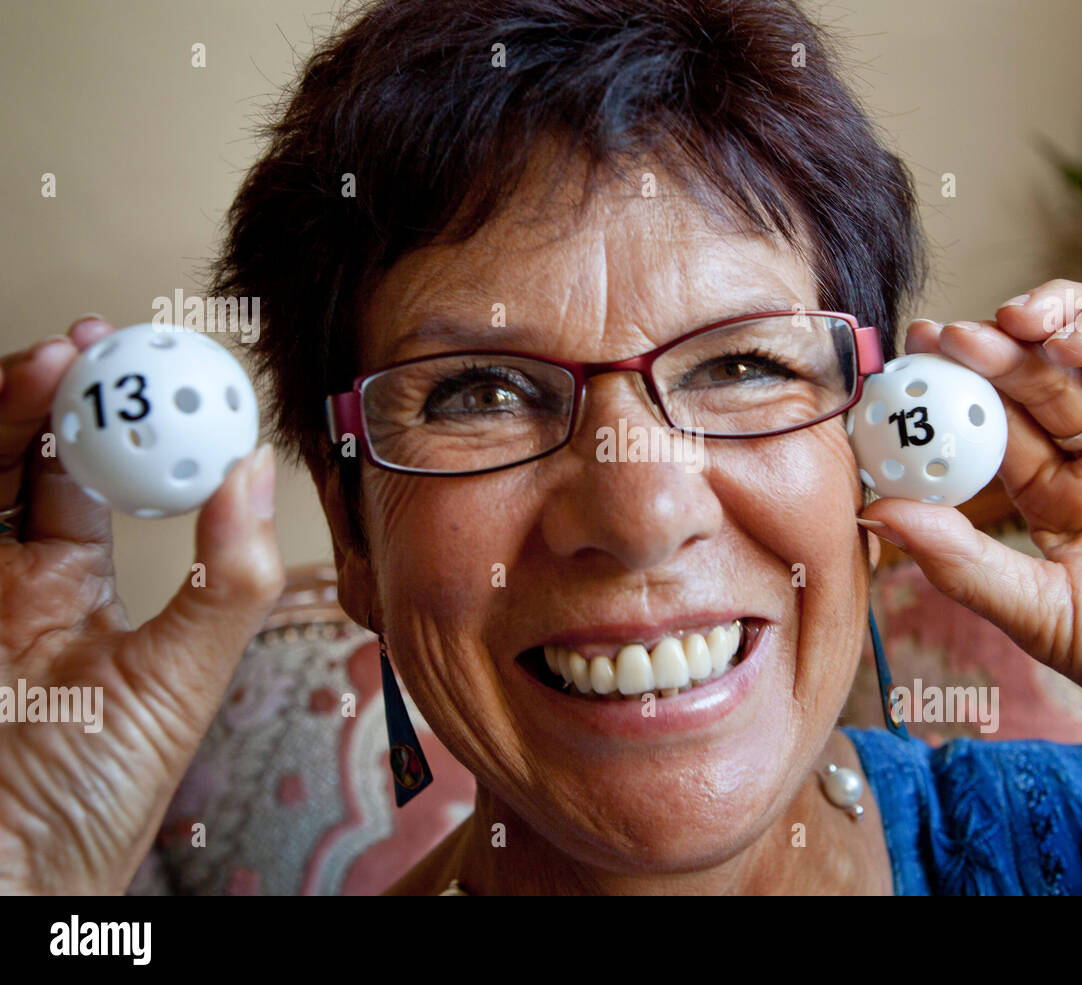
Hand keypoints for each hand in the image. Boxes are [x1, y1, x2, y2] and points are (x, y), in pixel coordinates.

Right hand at [0, 316, 284, 893]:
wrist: (8, 867)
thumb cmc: (94, 795)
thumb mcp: (179, 677)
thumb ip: (222, 575)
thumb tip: (260, 469)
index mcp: (75, 595)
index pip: (89, 485)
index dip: (119, 427)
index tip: (156, 373)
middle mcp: (9, 581)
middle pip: (21, 459)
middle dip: (57, 394)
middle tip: (98, 338)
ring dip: (13, 405)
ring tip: (59, 355)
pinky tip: (17, 404)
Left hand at [862, 280, 1081, 818]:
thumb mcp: (1037, 611)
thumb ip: (960, 561)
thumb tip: (875, 510)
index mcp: (1056, 498)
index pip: (995, 429)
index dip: (951, 396)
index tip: (906, 372)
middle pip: (1039, 384)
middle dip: (989, 353)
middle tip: (942, 337)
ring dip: (1051, 325)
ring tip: (1004, 324)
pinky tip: (1069, 334)